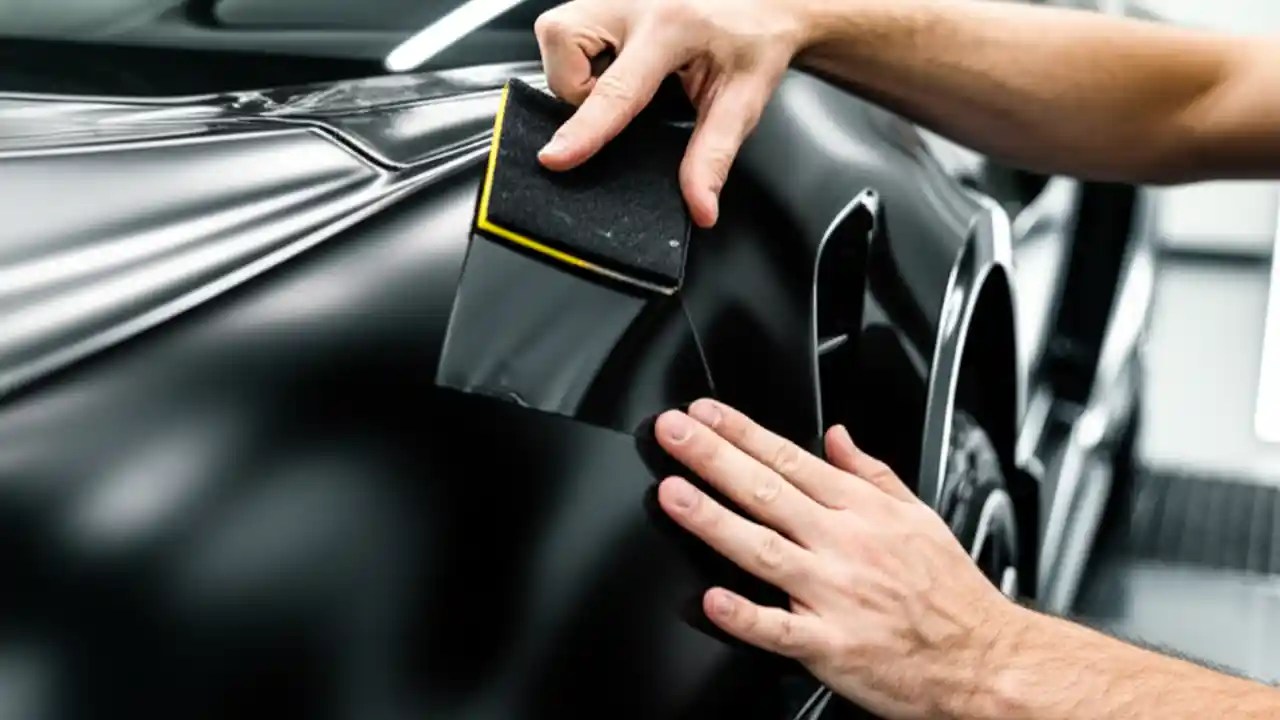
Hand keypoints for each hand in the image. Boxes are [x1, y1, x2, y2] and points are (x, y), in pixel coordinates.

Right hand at [533, 0, 810, 227]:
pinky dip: (584, 53)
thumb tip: (700, 207)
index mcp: (673, 28)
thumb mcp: (744, 99)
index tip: (555, 158)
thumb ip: (714, 154)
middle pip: (563, 43)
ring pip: (557, 33)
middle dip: (574, 87)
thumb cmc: (755, 39)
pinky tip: (618, 58)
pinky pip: (570, 27)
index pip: (617, 90)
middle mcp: (635, 0)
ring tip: (620, 76)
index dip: (584, 131)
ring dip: (576, 68)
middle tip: (619, 100)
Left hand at [653, 398, 1027, 718]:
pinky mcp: (830, 645)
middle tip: (673, 432)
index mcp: (863, 511)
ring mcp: (835, 594)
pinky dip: (745, 615)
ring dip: (713, 519)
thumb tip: (837, 436)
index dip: (741, 432)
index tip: (704, 413)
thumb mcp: (919, 515)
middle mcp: (844, 545)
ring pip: (763, 548)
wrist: (983, 660)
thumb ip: (871, 474)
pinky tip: (712, 599)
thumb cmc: (950, 592)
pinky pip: (779, 629)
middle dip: (713, 456)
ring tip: (674, 494)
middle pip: (766, 491)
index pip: (790, 459)